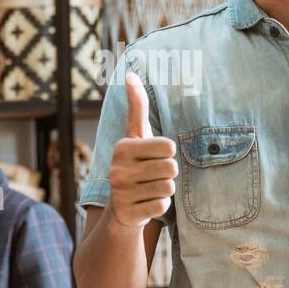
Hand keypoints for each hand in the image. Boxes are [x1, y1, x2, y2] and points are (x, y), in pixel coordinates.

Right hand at [108, 69, 177, 229]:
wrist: (120, 206)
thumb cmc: (135, 163)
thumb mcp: (136, 134)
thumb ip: (137, 105)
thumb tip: (130, 74)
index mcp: (122, 146)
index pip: (169, 147)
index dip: (167, 153)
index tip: (153, 156)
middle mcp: (117, 169)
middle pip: (171, 168)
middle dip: (167, 172)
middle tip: (152, 175)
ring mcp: (121, 193)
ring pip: (168, 188)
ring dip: (165, 188)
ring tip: (149, 188)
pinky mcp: (128, 213)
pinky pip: (162, 206)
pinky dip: (160, 205)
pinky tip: (146, 203)